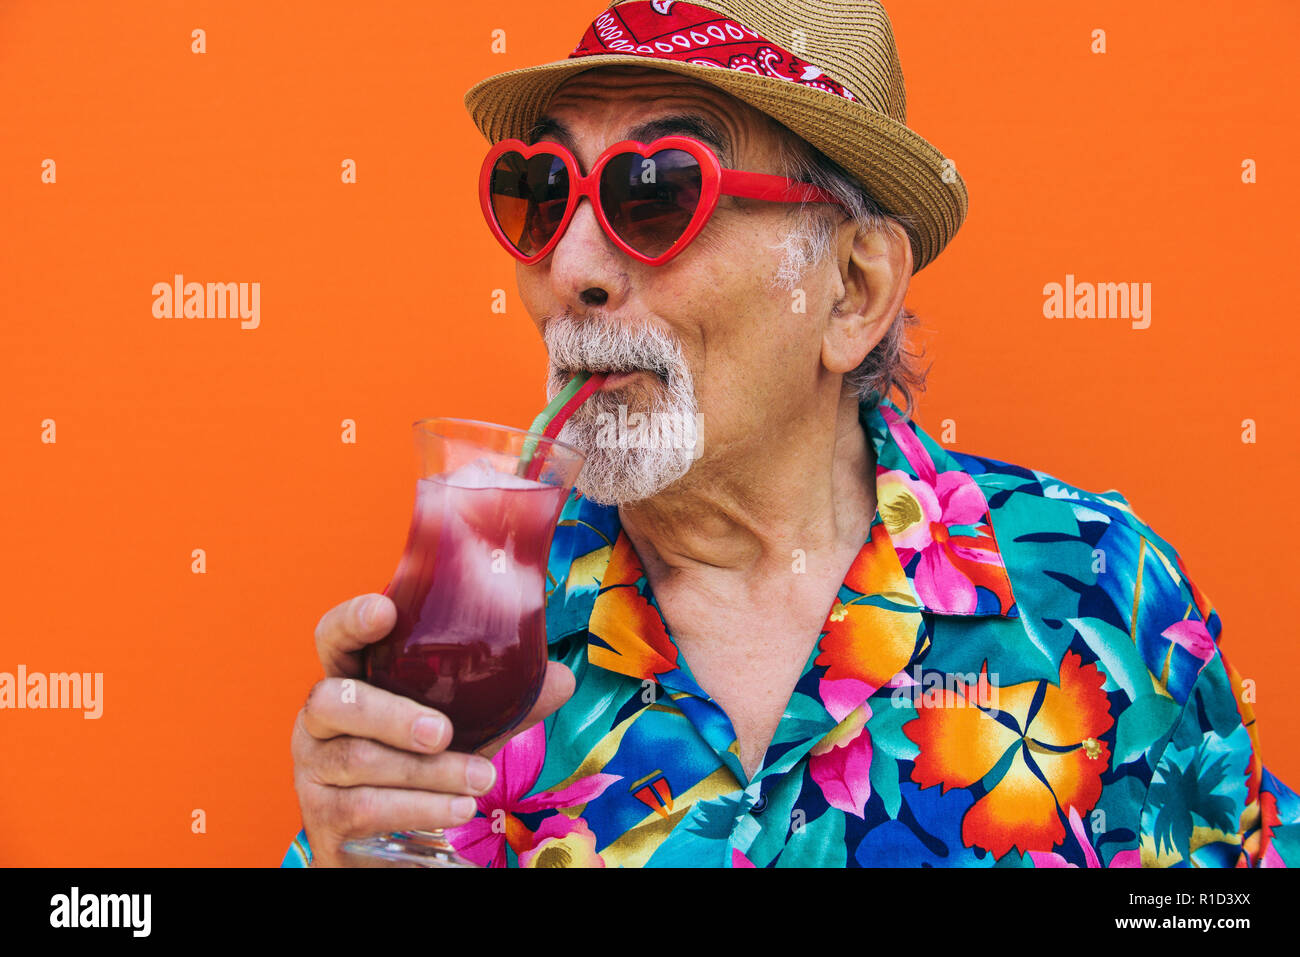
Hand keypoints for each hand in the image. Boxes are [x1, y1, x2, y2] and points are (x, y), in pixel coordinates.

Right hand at [290, 593, 574, 865]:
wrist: (386, 844)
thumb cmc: (419, 766)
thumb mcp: (462, 729)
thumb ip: (502, 702)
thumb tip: (562, 678)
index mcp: (350, 679)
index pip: (332, 636)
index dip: (352, 621)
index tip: (385, 610)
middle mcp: (319, 720)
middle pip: (335, 701)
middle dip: (392, 714)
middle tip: (443, 732)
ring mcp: (313, 769)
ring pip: (359, 760)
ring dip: (428, 772)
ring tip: (481, 781)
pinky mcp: (322, 817)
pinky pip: (365, 807)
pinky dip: (419, 808)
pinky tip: (458, 808)